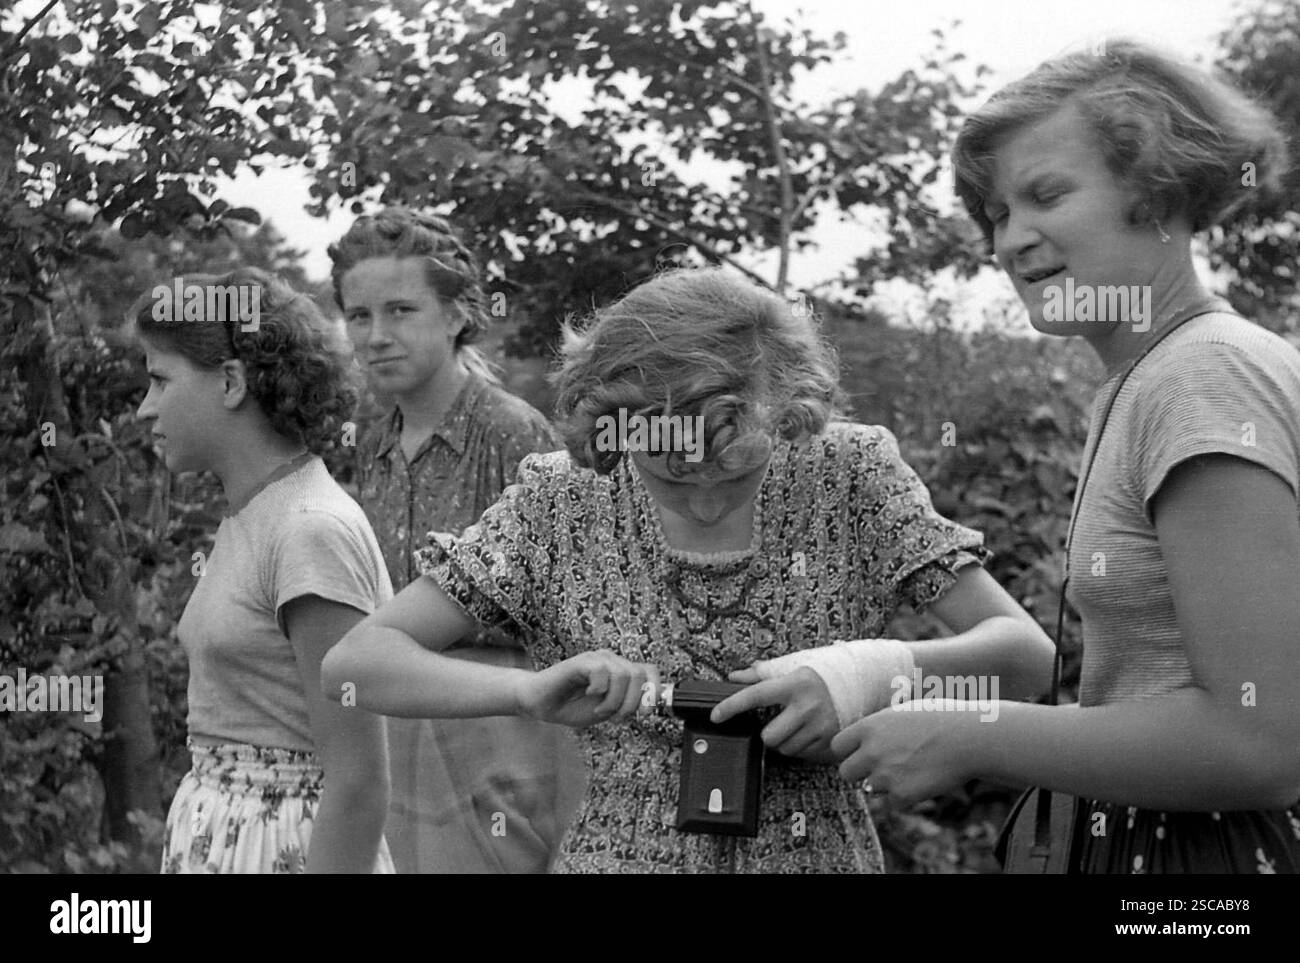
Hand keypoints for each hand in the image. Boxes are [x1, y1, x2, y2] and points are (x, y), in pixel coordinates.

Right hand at [515, 650, 660, 728]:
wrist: (540, 704)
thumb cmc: (572, 706)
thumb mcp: (607, 710)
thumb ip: (627, 704)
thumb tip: (647, 704)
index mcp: (619, 671)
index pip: (649, 671)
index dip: (653, 691)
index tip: (645, 713)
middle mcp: (610, 661)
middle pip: (639, 674)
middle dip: (632, 702)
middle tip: (616, 717)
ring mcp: (595, 659)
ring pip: (623, 674)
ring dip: (614, 700)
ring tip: (600, 710)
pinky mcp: (580, 662)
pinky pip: (601, 670)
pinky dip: (600, 689)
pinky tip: (589, 695)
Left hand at [710, 666, 840, 763]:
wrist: (860, 682)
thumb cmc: (821, 676)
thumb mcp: (792, 668)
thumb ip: (762, 674)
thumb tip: (735, 677)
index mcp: (794, 684)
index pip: (755, 696)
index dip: (732, 706)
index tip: (716, 715)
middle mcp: (807, 706)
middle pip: (770, 736)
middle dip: (769, 733)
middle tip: (778, 723)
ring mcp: (821, 726)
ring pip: (785, 749)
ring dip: (786, 742)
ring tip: (797, 726)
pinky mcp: (831, 742)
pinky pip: (803, 755)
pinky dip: (802, 747)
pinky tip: (809, 732)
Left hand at [830, 701, 978, 807]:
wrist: (970, 738)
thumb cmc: (942, 718)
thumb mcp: (903, 712)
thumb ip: (879, 727)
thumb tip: (863, 738)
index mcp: (869, 727)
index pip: (837, 746)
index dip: (849, 751)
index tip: (861, 753)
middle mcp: (871, 751)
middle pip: (845, 773)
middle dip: (860, 772)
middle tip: (882, 768)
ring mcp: (885, 775)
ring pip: (870, 789)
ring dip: (885, 784)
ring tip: (911, 769)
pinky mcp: (902, 795)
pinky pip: (893, 803)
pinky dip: (905, 797)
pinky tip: (924, 780)